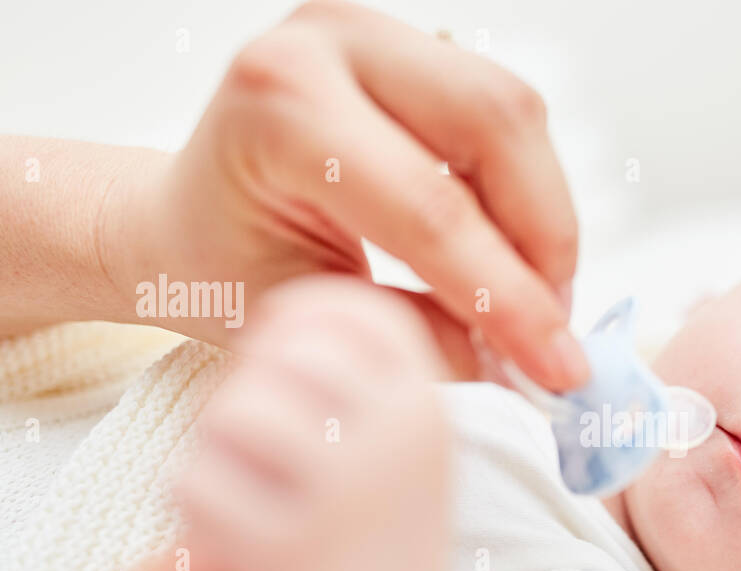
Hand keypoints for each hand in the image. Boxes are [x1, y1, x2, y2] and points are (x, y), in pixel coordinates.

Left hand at [107, 0, 587, 390]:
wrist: (185, 215)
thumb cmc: (220, 265)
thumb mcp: (303, 321)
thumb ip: (406, 335)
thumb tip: (505, 361)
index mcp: (281, 106)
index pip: (429, 210)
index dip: (508, 299)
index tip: (555, 367)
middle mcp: (332, 42)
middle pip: (494, 126)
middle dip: (544, 243)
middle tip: (552, 330)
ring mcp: (378, 34)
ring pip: (514, 115)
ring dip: (545, 219)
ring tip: (536, 299)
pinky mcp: (414, 50)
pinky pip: (504, 118)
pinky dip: (527, 196)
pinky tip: (515, 256)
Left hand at [174, 275, 452, 570]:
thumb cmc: (369, 528)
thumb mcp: (395, 434)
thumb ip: (357, 365)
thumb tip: (283, 312)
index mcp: (428, 404)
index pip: (344, 308)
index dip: (292, 331)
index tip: (292, 384)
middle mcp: (403, 441)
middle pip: (279, 352)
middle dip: (250, 391)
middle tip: (263, 450)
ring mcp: (350, 498)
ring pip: (231, 412)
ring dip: (218, 451)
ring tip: (253, 494)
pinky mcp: (289, 558)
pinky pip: (194, 484)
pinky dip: (197, 510)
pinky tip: (238, 542)